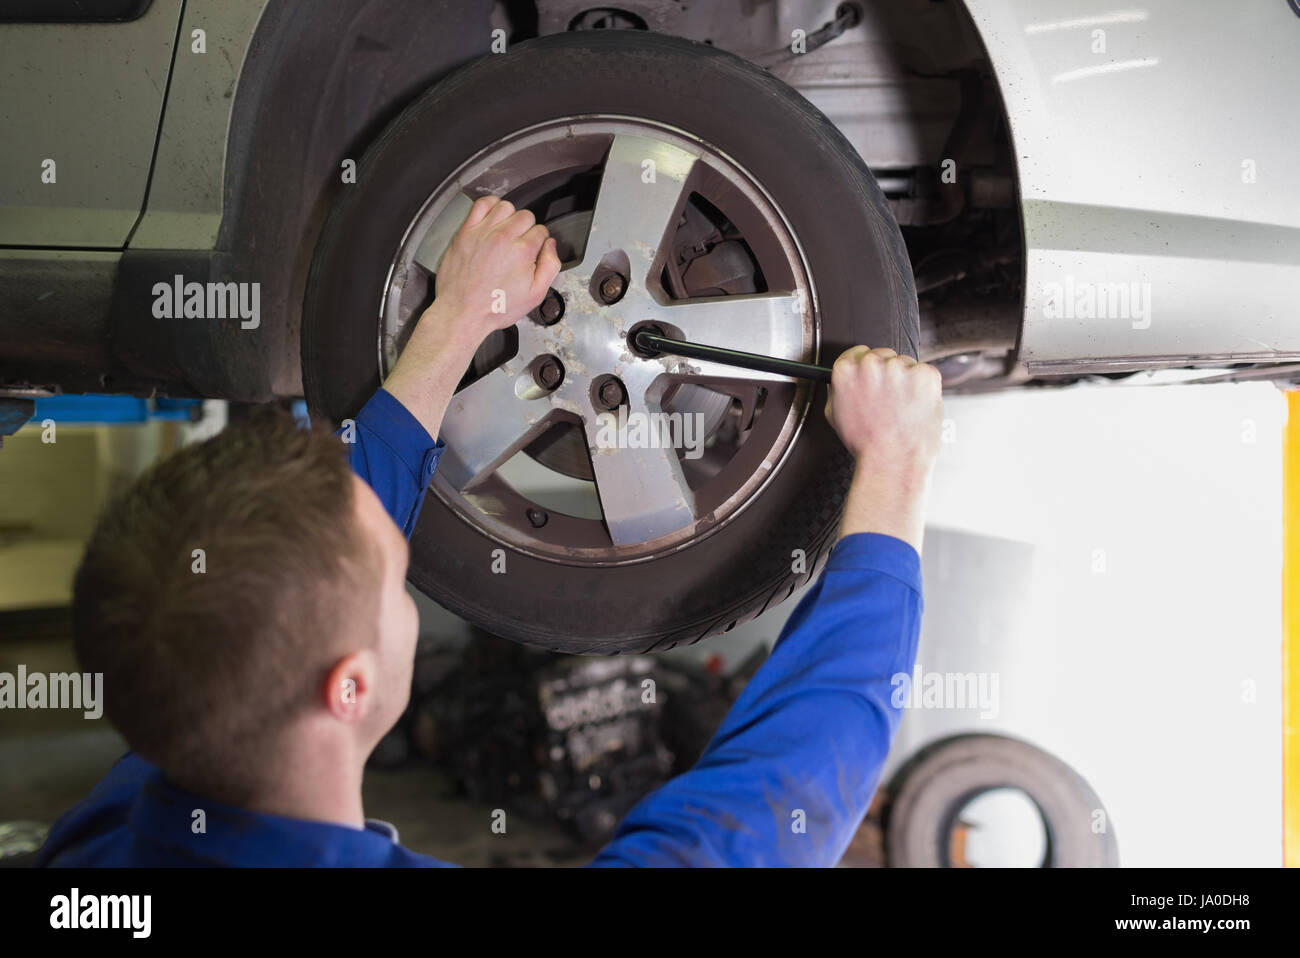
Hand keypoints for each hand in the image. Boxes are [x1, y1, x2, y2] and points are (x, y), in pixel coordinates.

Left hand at [432, 195, 561, 340]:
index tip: (533, 251)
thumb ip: (550, 266)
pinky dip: (490, 206)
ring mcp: (483, 232)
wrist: (462, 312)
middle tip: (520, 245)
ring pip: (506, 206)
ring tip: (507, 232)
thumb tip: (551, 246)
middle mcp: (503, 237)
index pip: (541, 231)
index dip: (540, 242)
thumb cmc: (495, 307)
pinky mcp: (466, 231)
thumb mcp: (535, 295)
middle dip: (527, 229)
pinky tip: (492, 218)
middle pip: (526, 216)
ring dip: (510, 217)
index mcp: (522, 252)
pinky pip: (482, 204)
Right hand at [825, 346, 942, 468]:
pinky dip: (924, 388)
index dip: (865, 368)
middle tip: (888, 399)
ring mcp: (901, 368)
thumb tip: (844, 379)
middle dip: (886, 374)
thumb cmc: (867, 444)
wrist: (893, 460)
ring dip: (905, 381)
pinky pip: (925, 373)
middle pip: (882, 356)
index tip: (871, 377)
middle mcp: (873, 364)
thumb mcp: (835, 416)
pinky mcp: (925, 375)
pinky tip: (914, 407)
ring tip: (901, 408)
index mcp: (847, 371)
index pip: (857, 353)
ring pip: (905, 365)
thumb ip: (838, 390)